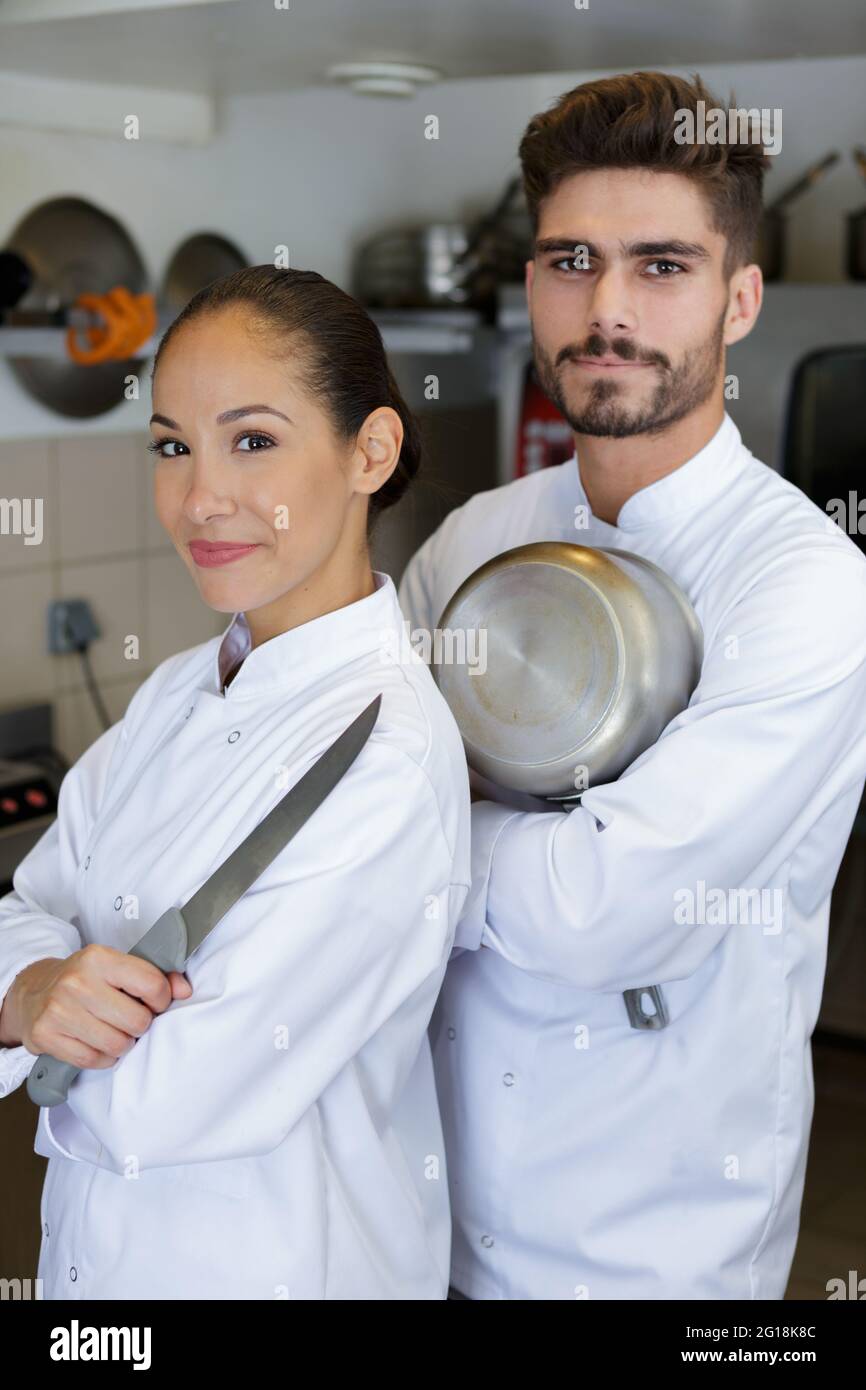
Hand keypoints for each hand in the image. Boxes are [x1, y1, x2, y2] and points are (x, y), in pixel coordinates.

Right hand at [0, 945, 191, 1069]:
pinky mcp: (46, 1036)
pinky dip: (102, 1057)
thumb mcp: (116, 967)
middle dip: (140, 1025)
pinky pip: (94, 1060)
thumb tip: (184, 990)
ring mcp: (59, 1010)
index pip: (151, 984)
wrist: (32, 993)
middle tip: (129, 1019)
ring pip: (118, 1044)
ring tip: (112, 1030)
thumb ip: (155, 976)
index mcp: (99, 958)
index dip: (161, 1000)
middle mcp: (77, 982)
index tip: (155, 1003)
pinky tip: (95, 1042)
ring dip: (122, 1043)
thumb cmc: (84, 981)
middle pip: (137, 1021)